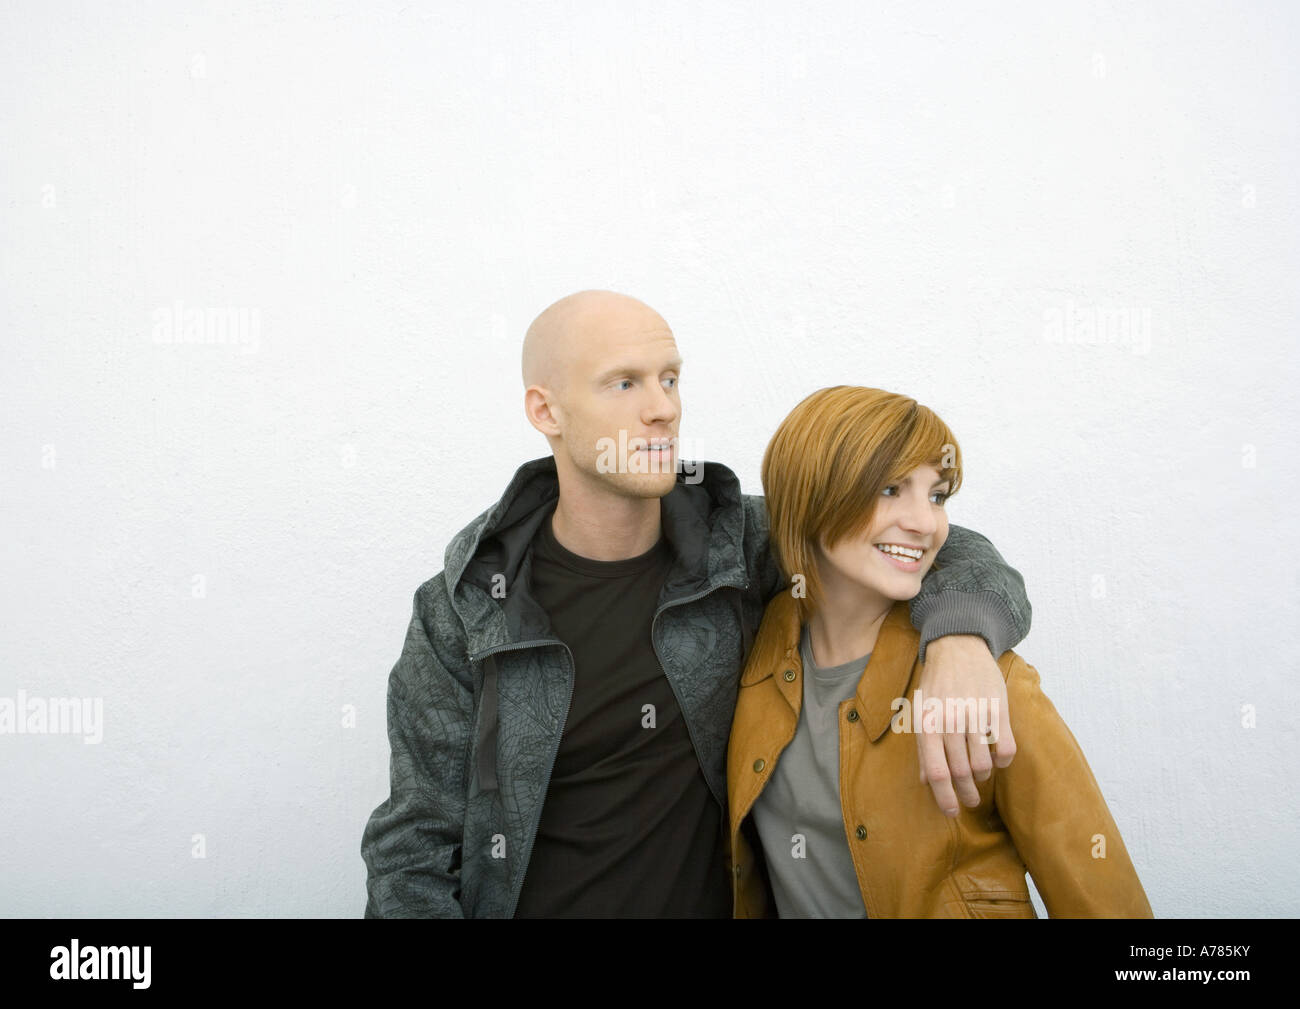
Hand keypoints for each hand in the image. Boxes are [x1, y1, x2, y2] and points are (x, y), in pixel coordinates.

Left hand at [915, 634, 1016, 816]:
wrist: (958, 648)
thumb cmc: (937, 684)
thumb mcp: (921, 712)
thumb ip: (924, 747)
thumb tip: (926, 781)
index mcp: (928, 724)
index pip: (937, 773)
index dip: (945, 798)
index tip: (952, 812)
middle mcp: (951, 721)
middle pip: (961, 773)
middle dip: (967, 794)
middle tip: (970, 801)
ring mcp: (976, 715)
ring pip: (983, 763)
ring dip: (983, 776)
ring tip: (981, 775)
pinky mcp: (998, 709)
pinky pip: (1005, 748)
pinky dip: (1003, 761)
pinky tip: (998, 760)